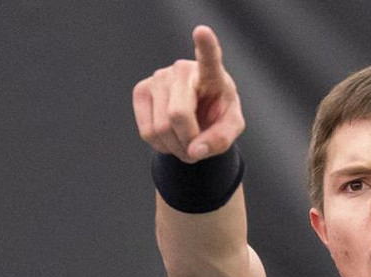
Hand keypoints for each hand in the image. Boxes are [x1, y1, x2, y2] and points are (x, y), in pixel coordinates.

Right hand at [132, 25, 244, 161]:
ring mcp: (159, 77)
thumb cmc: (217, 115)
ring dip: (175, 148)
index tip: (201, 31)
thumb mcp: (230, 128)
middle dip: (188, 142)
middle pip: (178, 115)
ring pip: (160, 128)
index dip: (205, 45)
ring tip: (185, 141)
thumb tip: (194, 150)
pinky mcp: (141, 90)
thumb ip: (220, 140)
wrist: (197, 116)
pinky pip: (147, 132)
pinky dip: (161, 145)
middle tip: (197, 148)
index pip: (209, 58)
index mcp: (211, 74)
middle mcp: (182, 70)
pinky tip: (170, 136)